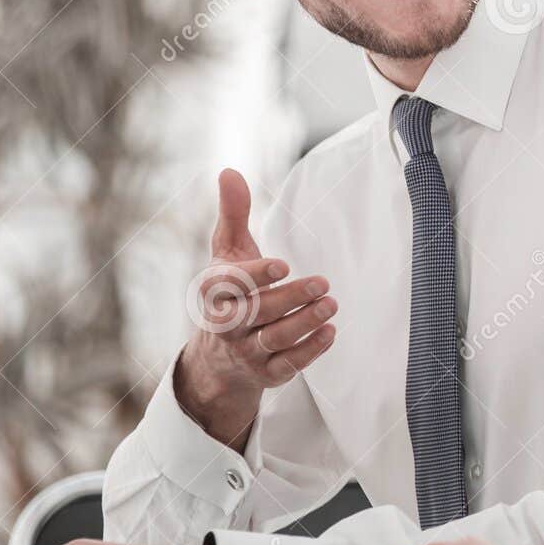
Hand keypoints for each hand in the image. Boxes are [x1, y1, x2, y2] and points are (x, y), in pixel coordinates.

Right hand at [175, 168, 336, 446]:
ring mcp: (245, 351)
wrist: (219, 355)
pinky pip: (287, 366)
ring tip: (331, 305)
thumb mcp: (226, 252)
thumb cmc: (230, 290)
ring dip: (305, 323)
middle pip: (256, 313)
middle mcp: (224, 325)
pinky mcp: (266, 374)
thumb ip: (233, 214)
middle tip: (323, 283)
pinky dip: (310, 351)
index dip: (255, 275)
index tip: (283, 264)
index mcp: (212, 292)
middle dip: (291, 298)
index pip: (228, 285)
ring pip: (274, 340)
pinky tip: (330, 332)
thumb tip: (229, 171)